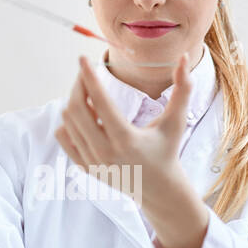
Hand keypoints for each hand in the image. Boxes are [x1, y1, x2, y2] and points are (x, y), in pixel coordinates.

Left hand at [55, 54, 208, 247]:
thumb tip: (183, 57)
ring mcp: (92, 161)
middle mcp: (105, 152)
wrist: (158, 189)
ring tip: (88, 94)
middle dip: (78, 85)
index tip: (83, 58)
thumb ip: (183, 89)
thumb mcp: (176, 121)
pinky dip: (69, 122)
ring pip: (68, 122)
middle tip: (85, 72)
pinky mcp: (85, 167)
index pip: (99, 101)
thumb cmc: (167, 150)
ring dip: (74, 102)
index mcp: (126, 139)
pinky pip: (64, 137)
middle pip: (77, 109)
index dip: (89, 76)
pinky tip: (84, 115)